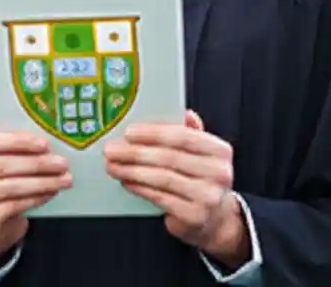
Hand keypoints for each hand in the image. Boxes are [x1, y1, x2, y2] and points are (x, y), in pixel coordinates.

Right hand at [0, 131, 70, 260]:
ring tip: (62, 179)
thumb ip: (11, 150)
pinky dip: (35, 198)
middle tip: (61, 163)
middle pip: (0, 165)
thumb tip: (44, 145)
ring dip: (41, 182)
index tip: (44, 144)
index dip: (17, 141)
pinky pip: (13, 206)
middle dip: (36, 163)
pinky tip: (50, 193)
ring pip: (9, 187)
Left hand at [103, 110, 250, 266]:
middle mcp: (218, 173)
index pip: (183, 136)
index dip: (153, 133)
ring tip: (113, 166)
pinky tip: (126, 181)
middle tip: (111, 150)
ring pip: (161, 178)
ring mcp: (207, 196)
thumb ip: (191, 132)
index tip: (128, 132)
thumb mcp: (203, 153)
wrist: (217, 218)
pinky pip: (160, 197)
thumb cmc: (203, 179)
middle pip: (168, 157)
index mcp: (219, 150)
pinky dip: (139, 188)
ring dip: (131, 171)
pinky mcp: (193, 215)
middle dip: (134, 152)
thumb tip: (182, 113)